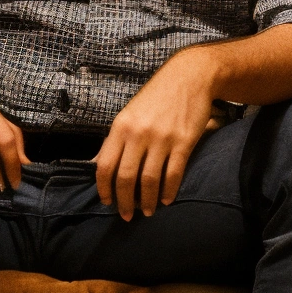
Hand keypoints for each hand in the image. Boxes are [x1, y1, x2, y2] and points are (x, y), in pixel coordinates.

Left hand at [96, 46, 219, 219]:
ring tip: (149, 211)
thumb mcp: (130, 113)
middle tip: (127, 215)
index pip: (105, 165)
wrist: (190, 77)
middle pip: (126, 177)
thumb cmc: (157, 96)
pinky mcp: (184, 141)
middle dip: (125, 201)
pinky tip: (167, 200)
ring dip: (148, 200)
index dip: (105, 188)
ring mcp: (162, 138)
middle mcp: (138, 134)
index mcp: (120, 127)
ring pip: (150, 179)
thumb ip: (117, 139)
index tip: (108, 202)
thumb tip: (101, 164)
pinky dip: (169, 191)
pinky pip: (174, 173)